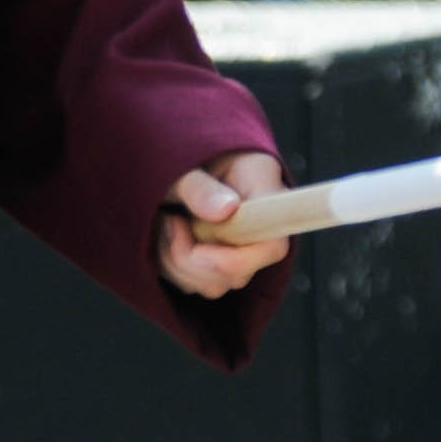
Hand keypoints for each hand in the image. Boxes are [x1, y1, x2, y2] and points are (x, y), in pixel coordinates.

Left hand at [156, 152, 289, 299]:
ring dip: (176, 260)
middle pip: (237, 274)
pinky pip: (196, 285)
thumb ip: (200, 187)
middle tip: (170, 220)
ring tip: (168, 221)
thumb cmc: (185, 156)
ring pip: (213, 285)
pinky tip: (167, 235)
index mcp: (266, 196)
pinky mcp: (220, 264)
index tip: (198, 243)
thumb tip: (226, 210)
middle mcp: (261, 230)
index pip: (274, 246)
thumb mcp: (184, 164)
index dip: (237, 258)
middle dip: (191, 256)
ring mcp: (241, 251)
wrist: (172, 156)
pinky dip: (171, 267)